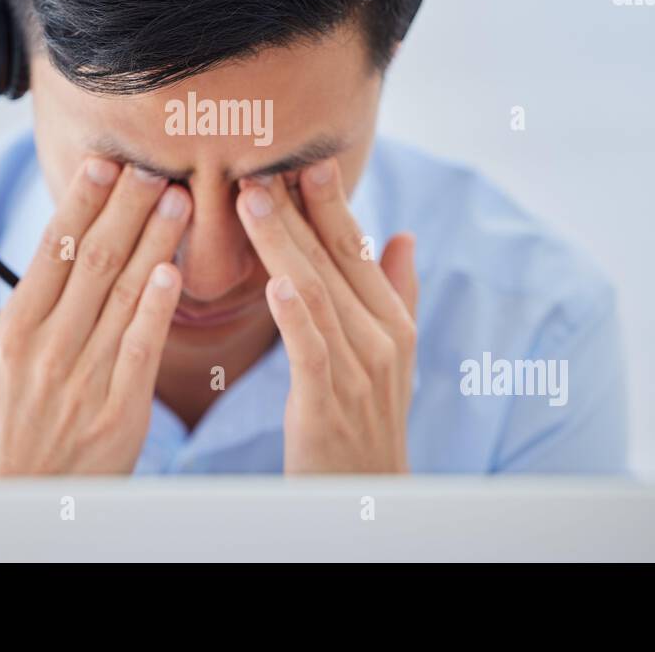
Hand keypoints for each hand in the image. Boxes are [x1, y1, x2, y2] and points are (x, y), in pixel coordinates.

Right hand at [0, 158, 190, 475]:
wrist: (19, 504)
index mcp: (13, 332)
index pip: (50, 252)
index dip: (80, 203)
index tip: (103, 163)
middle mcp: (47, 348)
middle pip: (93, 262)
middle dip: (126, 209)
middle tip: (154, 167)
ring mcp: (84, 377)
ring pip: (123, 295)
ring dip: (153, 243)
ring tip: (178, 201)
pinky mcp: (119, 408)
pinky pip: (140, 348)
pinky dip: (156, 308)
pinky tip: (172, 271)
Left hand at [237, 159, 417, 473]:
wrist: (368, 496)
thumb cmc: (368, 420)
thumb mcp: (393, 354)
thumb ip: (398, 292)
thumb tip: (403, 235)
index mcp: (392, 320)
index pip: (356, 248)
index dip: (328, 202)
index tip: (301, 158)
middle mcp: (380, 338)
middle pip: (333, 259)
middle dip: (296, 208)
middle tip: (260, 162)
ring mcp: (357, 371)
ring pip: (314, 292)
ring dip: (282, 242)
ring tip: (250, 200)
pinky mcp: (326, 405)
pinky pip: (310, 350)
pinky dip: (293, 315)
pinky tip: (274, 282)